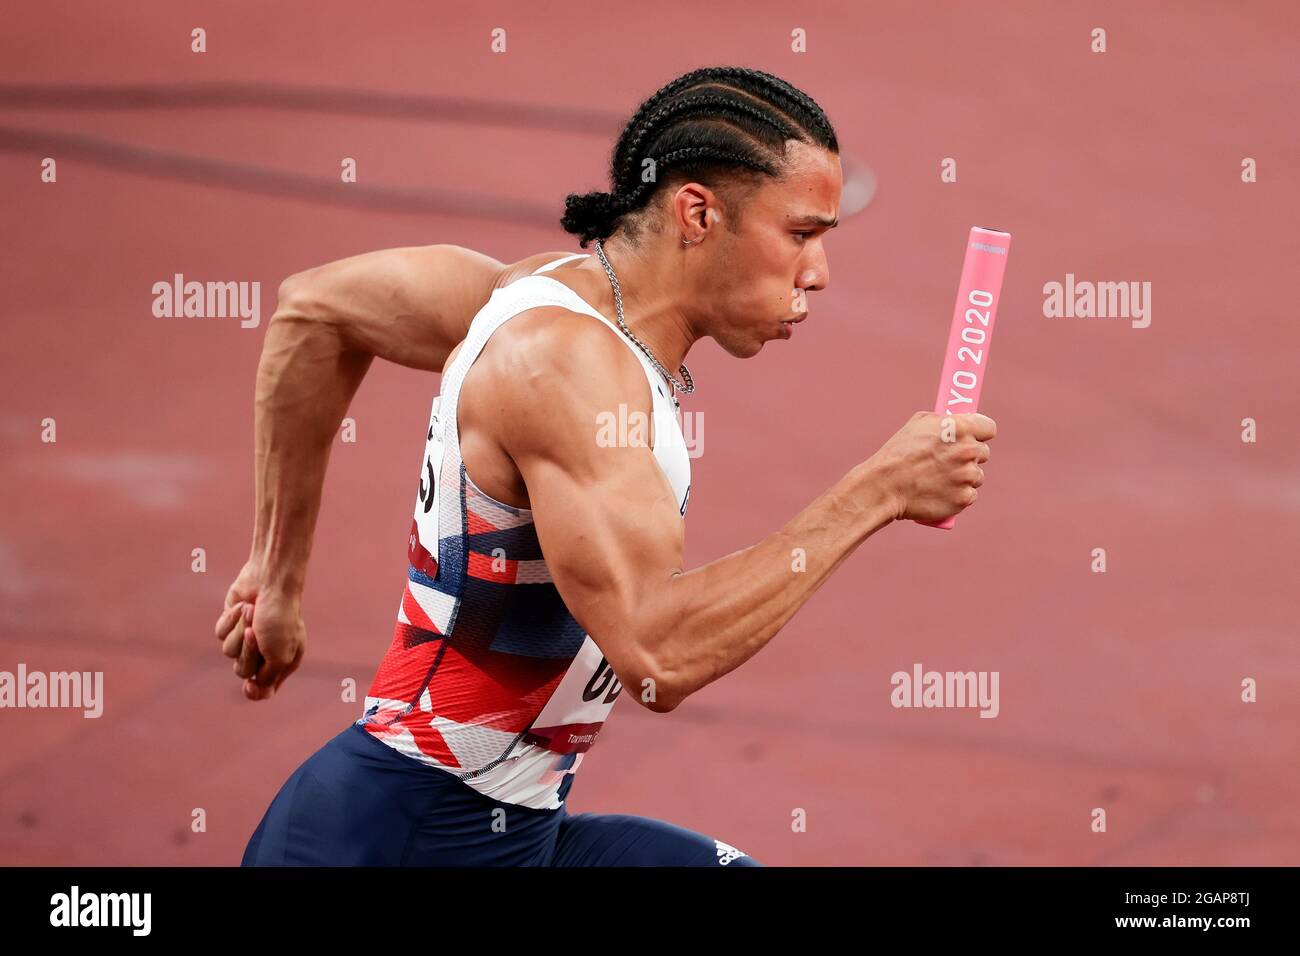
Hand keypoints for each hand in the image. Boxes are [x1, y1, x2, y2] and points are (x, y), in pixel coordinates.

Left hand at [214, 559, 304, 700]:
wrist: (270, 581)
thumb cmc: (280, 619)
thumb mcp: (280, 656)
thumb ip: (267, 678)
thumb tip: (255, 687)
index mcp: (283, 661)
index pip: (265, 688)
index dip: (255, 691)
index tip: (249, 685)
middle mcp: (266, 651)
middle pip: (243, 670)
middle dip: (246, 652)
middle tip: (255, 633)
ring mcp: (247, 636)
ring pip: (228, 651)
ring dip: (238, 631)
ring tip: (252, 612)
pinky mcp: (232, 622)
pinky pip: (220, 634)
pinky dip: (231, 620)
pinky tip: (244, 606)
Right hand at [868, 411, 996, 522]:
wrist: (885, 486)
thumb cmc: (898, 453)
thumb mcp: (918, 423)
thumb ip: (945, 420)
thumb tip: (957, 419)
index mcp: (960, 428)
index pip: (989, 428)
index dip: (981, 433)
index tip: (974, 437)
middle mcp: (968, 451)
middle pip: (983, 453)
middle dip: (969, 456)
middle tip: (949, 459)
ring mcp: (967, 476)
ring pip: (976, 475)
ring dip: (963, 477)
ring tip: (938, 478)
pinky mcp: (963, 498)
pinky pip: (969, 495)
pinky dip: (957, 495)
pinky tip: (939, 491)